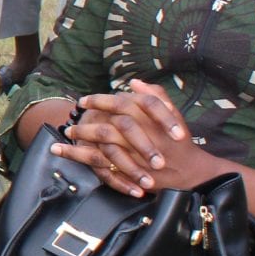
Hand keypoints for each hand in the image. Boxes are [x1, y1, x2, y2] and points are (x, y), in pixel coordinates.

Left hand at [49, 79, 222, 196]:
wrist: (191, 171)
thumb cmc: (179, 141)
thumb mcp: (173, 114)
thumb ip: (155, 95)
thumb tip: (134, 83)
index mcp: (148, 117)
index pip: (118, 104)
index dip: (98, 101)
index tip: (83, 101)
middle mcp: (140, 135)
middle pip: (105, 127)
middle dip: (84, 125)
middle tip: (70, 124)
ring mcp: (135, 155)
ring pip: (101, 147)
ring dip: (79, 143)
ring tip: (63, 139)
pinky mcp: (131, 172)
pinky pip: (102, 165)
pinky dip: (82, 160)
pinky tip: (67, 156)